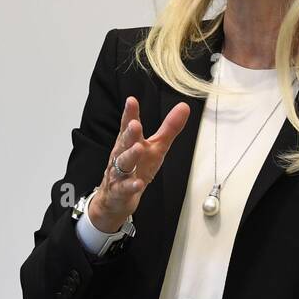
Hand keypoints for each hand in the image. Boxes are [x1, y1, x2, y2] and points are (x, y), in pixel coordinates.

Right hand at [88, 96, 191, 232]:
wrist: (115, 198)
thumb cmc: (136, 169)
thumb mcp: (155, 147)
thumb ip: (169, 128)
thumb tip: (184, 106)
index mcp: (129, 143)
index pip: (128, 126)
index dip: (130, 114)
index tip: (131, 100)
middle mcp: (122, 155)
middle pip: (124, 142)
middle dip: (129, 133)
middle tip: (135, 124)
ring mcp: (119, 174)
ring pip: (123, 163)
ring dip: (130, 156)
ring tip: (138, 148)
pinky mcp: (120, 191)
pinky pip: (125, 188)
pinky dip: (131, 186)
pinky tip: (138, 184)